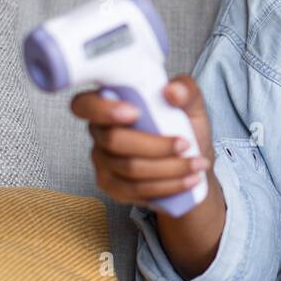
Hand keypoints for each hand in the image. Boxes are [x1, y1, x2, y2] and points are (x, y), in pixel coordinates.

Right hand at [69, 74, 216, 211]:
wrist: (192, 166)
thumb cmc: (185, 130)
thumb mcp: (192, 105)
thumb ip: (186, 90)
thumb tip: (173, 91)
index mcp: (110, 104)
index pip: (84, 104)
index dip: (103, 109)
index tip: (135, 112)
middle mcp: (100, 132)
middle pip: (114, 140)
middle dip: (155, 145)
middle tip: (185, 144)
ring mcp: (103, 161)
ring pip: (129, 168)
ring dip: (169, 168)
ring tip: (196, 164)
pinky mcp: (112, 186)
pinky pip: (136, 189)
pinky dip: (168, 185)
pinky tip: (188, 180)